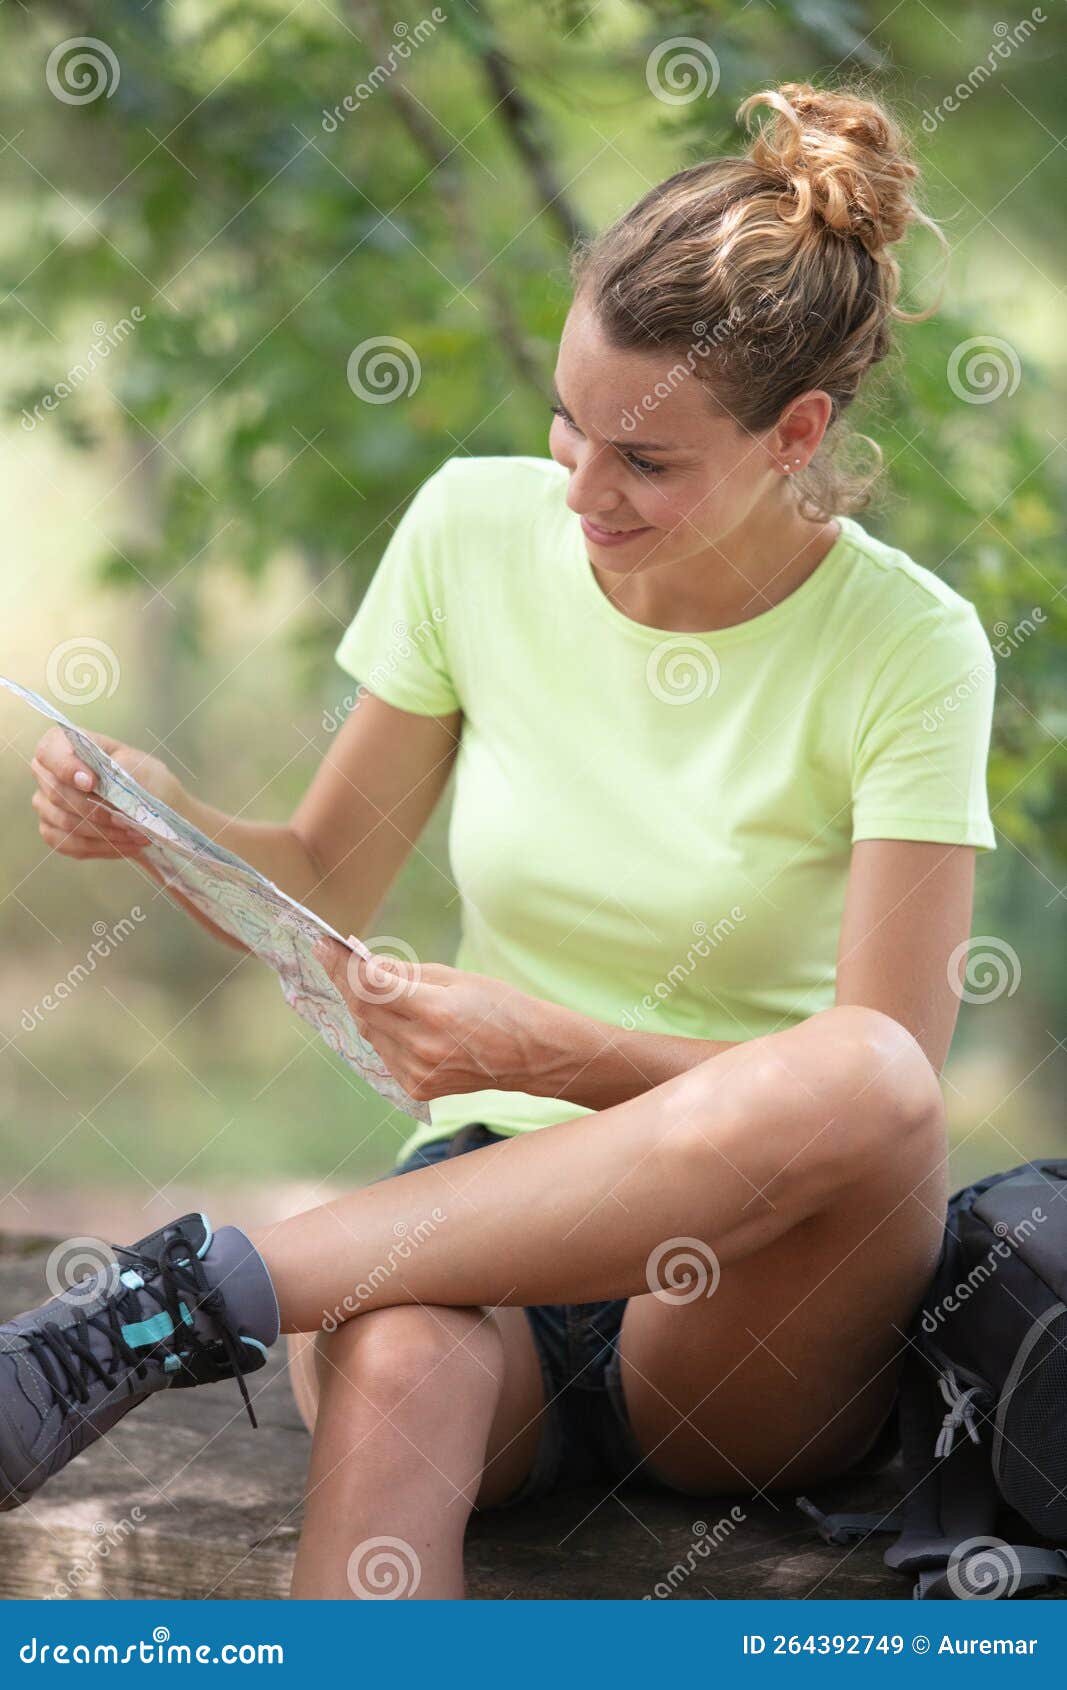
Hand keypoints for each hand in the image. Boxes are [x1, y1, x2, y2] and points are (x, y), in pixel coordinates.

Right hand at [30, 725, 180, 860]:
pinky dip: (102, 847)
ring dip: (105, 832)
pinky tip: (127, 844)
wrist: (155, 806)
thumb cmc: (145, 779)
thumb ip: (117, 770)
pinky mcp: (53, 831)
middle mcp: (47, 774)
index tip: (91, 783)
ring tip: (138, 834)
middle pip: (56, 793)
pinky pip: (69, 844)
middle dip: (96, 810)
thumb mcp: (140, 766)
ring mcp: (46, 804)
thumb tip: (97, 785)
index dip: (66, 768)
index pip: (49, 752)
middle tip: (130, 819)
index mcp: (64, 744)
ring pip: (66, 822)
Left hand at [314, 939, 558, 1102]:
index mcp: (434, 1012)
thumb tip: (363, 962)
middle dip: (343, 980)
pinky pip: (384, 1052)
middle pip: (363, 1009)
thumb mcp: (453, 978)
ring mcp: (417, 1071)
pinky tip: (385, 1014)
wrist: (529, 1055)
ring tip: (357, 981)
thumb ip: (403, 973)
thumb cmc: (498, 1006)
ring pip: (368, 1032)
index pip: (371, 984)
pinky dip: (379, 1030)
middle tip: (329, 956)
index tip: (324, 944)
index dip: (342, 963)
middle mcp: (421, 1046)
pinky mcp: (417, 1087)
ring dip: (360, 1005)